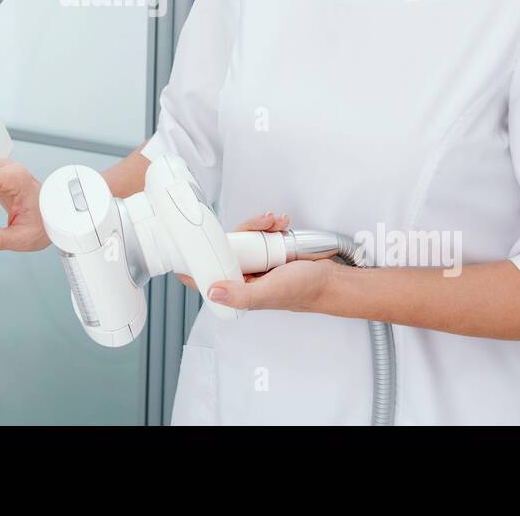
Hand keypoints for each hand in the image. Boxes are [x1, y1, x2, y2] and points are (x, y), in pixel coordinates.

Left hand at [199, 210, 337, 313]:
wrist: (332, 278)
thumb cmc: (305, 290)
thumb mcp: (269, 293)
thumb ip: (241, 295)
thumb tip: (212, 291)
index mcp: (240, 290)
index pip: (209, 277)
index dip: (196, 262)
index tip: (187, 244)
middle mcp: (246, 276)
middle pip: (227, 248)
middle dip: (240, 232)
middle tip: (258, 225)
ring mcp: (258, 262)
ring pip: (245, 237)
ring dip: (259, 225)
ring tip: (274, 223)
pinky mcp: (270, 250)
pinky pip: (261, 232)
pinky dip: (270, 225)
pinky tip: (281, 223)